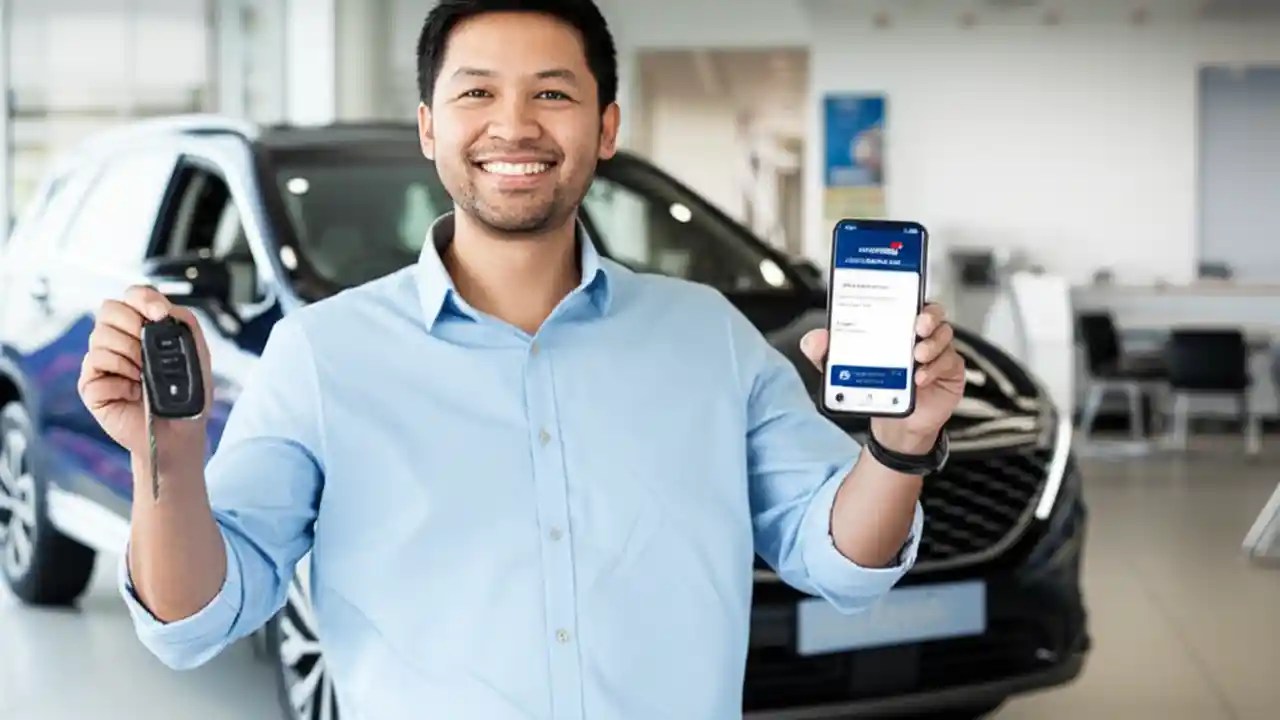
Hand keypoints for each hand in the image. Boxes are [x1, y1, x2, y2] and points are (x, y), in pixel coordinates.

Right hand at [77, 285, 212, 463]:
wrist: (179, 434)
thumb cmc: (186, 395)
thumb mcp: (196, 354)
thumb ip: (184, 324)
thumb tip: (162, 310)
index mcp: (144, 328)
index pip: (132, 296)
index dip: (143, 299)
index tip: (159, 314)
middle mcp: (119, 340)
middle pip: (109, 309)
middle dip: (133, 326)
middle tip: (149, 352)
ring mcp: (102, 361)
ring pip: (100, 335)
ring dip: (130, 355)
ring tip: (144, 377)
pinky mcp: (91, 383)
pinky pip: (95, 363)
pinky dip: (120, 377)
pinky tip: (133, 392)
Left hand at [800, 303, 965, 453]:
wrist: (895, 425)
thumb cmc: (876, 388)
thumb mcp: (843, 368)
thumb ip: (824, 353)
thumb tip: (815, 340)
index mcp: (895, 326)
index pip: (905, 302)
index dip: (909, 295)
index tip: (905, 298)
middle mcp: (918, 335)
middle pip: (933, 312)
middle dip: (928, 315)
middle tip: (918, 326)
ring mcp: (937, 352)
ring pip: (944, 335)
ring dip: (932, 343)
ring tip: (917, 356)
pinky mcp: (949, 371)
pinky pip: (950, 362)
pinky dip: (935, 368)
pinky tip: (920, 378)